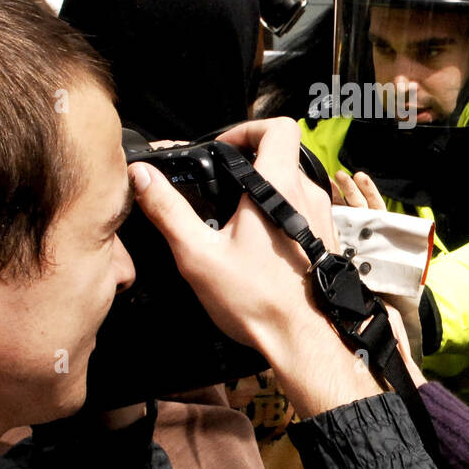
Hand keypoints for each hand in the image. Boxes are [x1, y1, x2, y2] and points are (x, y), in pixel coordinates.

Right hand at [131, 117, 381, 416]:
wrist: (304, 341)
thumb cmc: (258, 302)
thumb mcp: (199, 255)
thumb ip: (169, 211)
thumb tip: (143, 177)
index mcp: (280, 188)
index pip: (277, 127)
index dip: (248, 128)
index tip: (224, 148)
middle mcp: (308, 196)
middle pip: (283, 154)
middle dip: (250, 162)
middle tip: (222, 183)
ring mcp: (322, 218)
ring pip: (293, 184)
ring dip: (264, 190)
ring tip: (235, 217)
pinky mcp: (325, 239)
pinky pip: (302, 211)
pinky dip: (279, 214)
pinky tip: (256, 243)